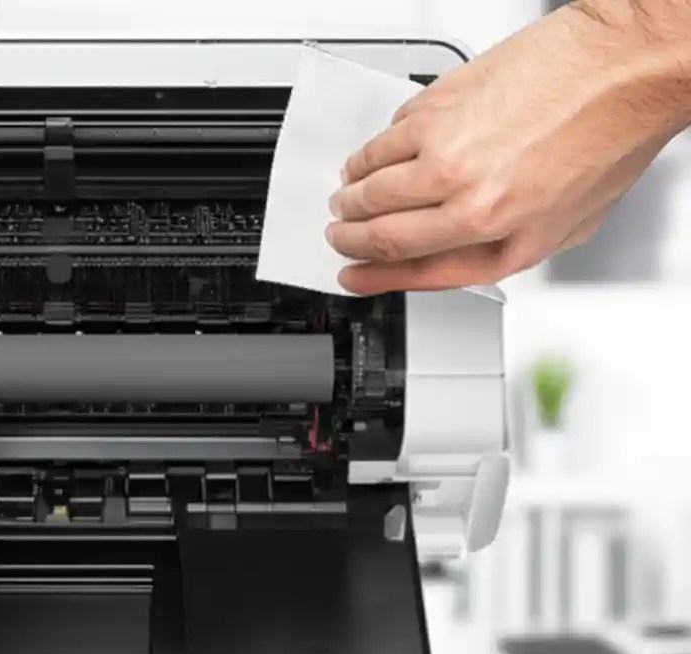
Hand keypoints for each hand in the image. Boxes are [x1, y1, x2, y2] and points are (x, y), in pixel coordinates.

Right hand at [327, 0, 690, 292]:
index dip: (371, 276)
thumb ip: (497, 251)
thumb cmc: (607, 140)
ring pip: (369, 181)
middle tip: (341, 232)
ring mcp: (444, 145)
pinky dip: (373, 150)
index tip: (352, 274)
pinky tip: (379, 153)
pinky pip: (385, 136)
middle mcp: (465, 193)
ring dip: (352, 192)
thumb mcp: (563, 227)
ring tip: (351, 193)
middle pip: (378, 227)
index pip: (409, 265)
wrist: (621, 67)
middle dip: (349, 235)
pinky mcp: (436, 104)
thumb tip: (445, 259)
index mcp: (496, 232)